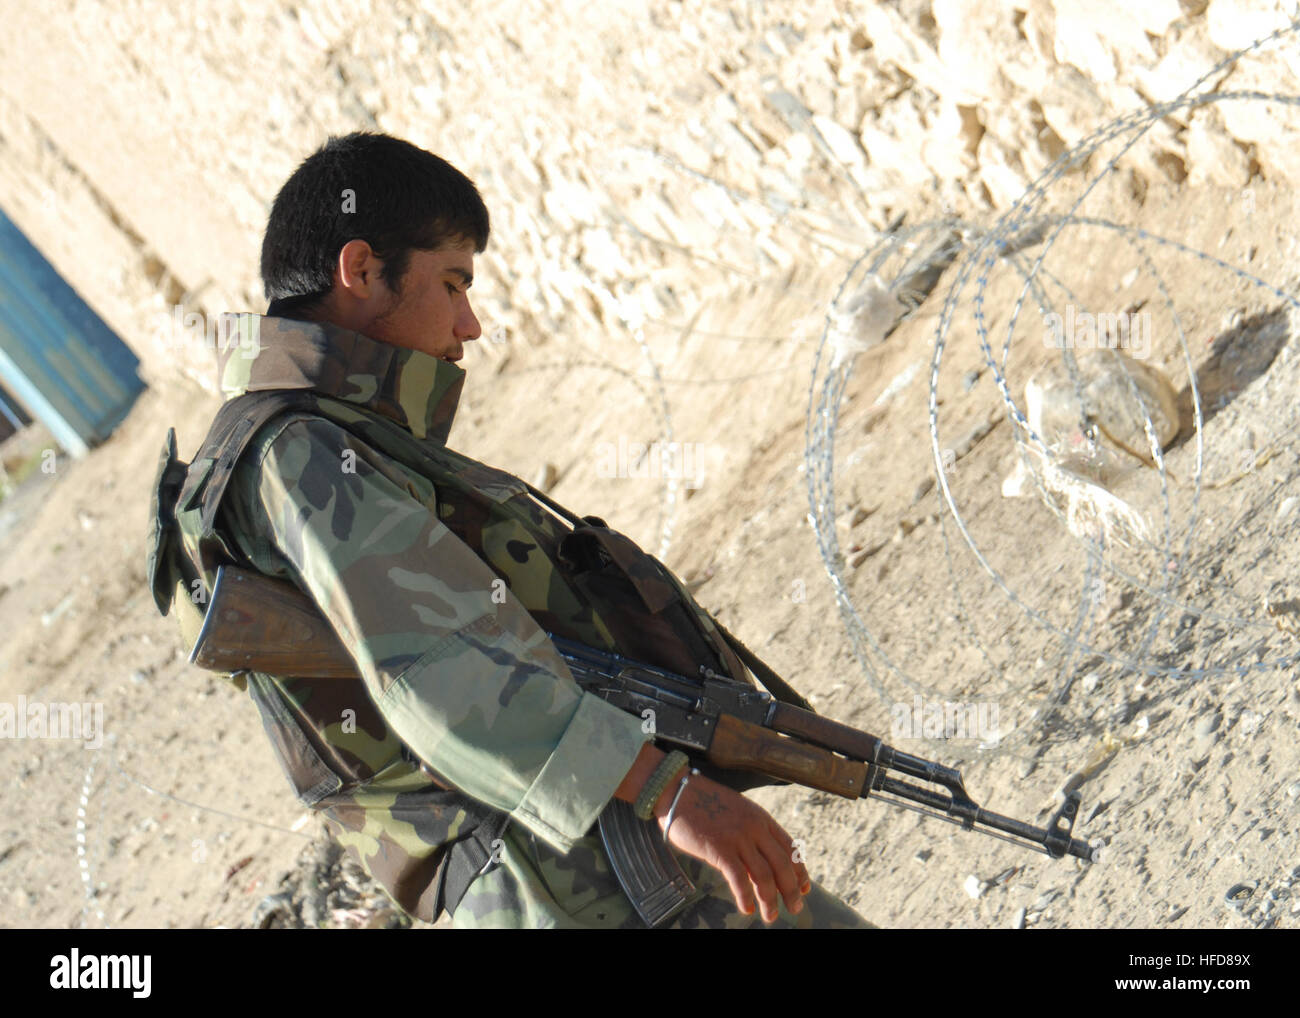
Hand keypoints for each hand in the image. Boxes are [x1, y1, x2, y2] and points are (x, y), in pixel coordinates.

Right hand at [654, 770, 810, 923]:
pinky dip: (745, 897)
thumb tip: (760, 856)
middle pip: (782, 864)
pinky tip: (746, 909)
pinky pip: (738, 878)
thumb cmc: (703, 802)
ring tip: (770, 916)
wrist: (677, 790)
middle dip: (791, 889)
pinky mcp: (719, 848)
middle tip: (795, 908)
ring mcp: (738, 838)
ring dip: (770, 900)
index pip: (790, 847)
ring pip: (764, 876)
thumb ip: (751, 830)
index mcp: (761, 818)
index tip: (805, 887)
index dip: (800, 870)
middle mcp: (755, 828)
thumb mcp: (737, 811)